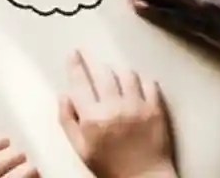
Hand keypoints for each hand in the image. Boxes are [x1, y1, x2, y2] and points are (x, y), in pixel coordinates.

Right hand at [58, 51, 175, 177]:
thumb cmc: (110, 167)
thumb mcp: (81, 149)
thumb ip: (68, 121)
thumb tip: (63, 95)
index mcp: (93, 118)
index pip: (80, 83)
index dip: (76, 65)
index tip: (74, 53)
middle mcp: (114, 107)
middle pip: (103, 72)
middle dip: (95, 61)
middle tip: (90, 56)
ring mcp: (137, 106)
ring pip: (126, 73)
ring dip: (118, 70)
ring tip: (114, 72)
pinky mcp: (156, 108)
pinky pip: (149, 83)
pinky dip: (141, 80)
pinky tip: (137, 83)